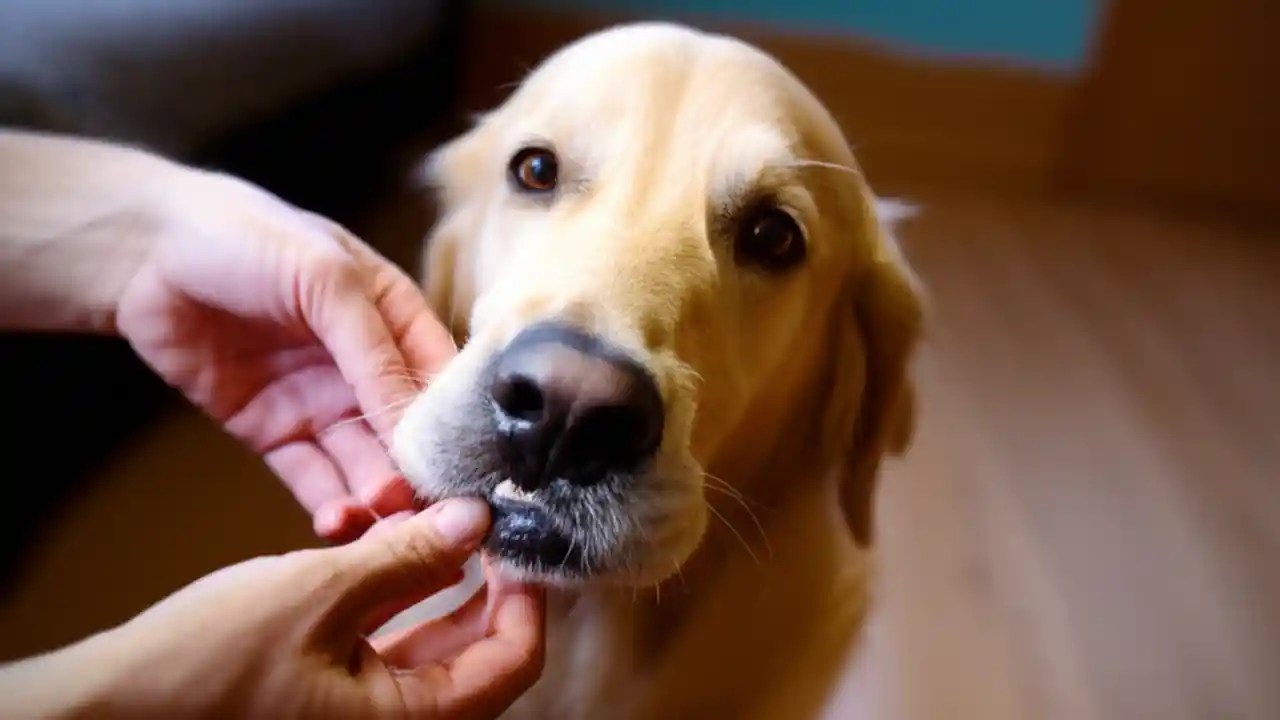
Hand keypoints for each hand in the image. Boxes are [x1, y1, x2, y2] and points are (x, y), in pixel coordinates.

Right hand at [0, 499, 544, 718]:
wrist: (109, 710)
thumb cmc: (206, 664)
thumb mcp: (319, 594)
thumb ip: (407, 559)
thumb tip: (476, 522)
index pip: (512, 663)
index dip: (525, 596)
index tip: (514, 538)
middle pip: (480, 656)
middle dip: (486, 585)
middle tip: (482, 522)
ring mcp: (362, 717)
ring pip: (434, 650)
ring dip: (442, 588)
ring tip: (439, 524)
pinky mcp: (331, 700)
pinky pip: (390, 652)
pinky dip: (399, 603)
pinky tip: (391, 550)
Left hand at [114, 169, 456, 541]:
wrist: (145, 252)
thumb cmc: (249, 239)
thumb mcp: (328, 281)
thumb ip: (375, 352)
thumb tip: (417, 422)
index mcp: (395, 317)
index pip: (440, 379)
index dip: (456, 424)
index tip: (470, 469)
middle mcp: (365, 365)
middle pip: (405, 432)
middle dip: (417, 473)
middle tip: (426, 515)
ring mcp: (320, 400)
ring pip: (362, 462)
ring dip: (376, 496)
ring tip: (381, 522)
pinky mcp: (275, 431)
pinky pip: (311, 476)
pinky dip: (328, 504)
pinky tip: (339, 524)